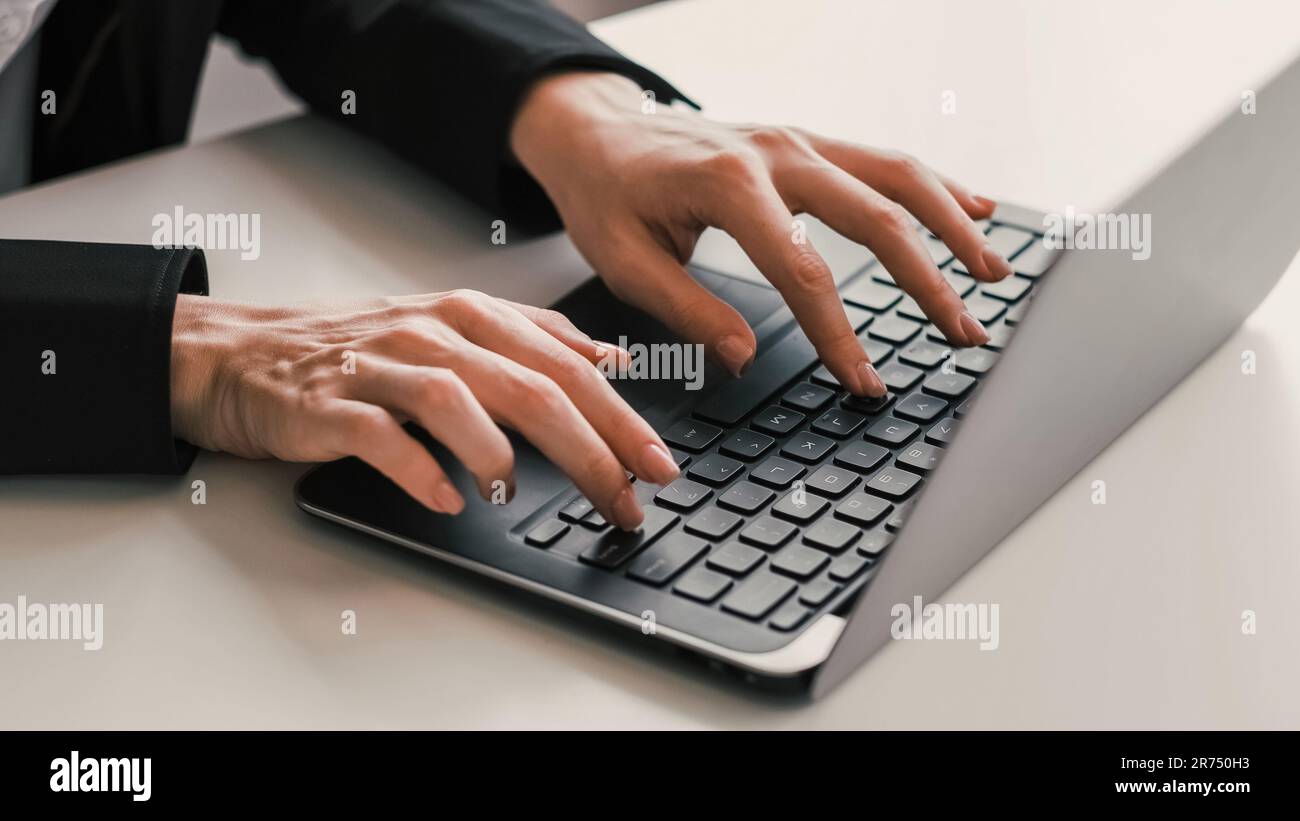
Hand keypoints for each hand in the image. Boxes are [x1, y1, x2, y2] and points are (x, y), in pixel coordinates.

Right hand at [169, 290, 679, 528]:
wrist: (239, 353)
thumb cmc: (356, 349)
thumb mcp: (452, 327)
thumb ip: (532, 338)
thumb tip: (611, 359)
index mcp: (470, 315)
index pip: (566, 365)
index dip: (621, 416)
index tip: (659, 465)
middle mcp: (431, 333)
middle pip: (527, 385)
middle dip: (589, 447)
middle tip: (627, 497)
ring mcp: (378, 367)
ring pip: (456, 399)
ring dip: (500, 454)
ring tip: (527, 496)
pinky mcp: (328, 405)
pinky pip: (379, 437)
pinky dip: (418, 469)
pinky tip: (448, 499)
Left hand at [510, 72, 1013, 396]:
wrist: (596, 128)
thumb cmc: (606, 194)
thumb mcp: (626, 262)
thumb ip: (688, 310)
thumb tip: (746, 357)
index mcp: (728, 184)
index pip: (803, 271)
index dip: (840, 334)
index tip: (865, 383)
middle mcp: (776, 152)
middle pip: (876, 217)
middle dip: (927, 282)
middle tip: (963, 334)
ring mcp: (797, 140)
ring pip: (897, 176)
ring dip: (952, 225)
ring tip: (993, 273)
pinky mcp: (806, 142)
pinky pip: (883, 159)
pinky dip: (934, 185)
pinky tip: (976, 209)